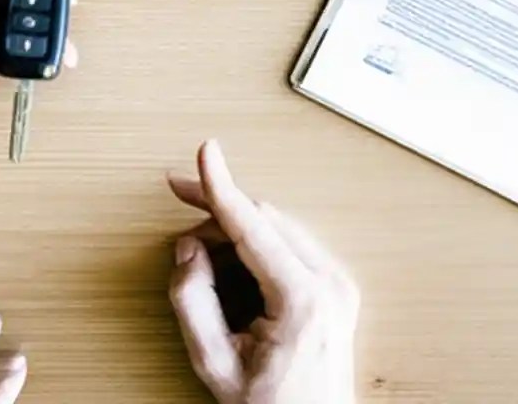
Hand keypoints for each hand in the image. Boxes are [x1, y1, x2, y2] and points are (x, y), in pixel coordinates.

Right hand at [167, 141, 360, 403]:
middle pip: (264, 220)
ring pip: (276, 228)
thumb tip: (188, 250)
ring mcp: (338, 283)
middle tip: (179, 225)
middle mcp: (329, 283)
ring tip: (202, 261)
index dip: (221, 187)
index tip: (205, 153)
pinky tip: (233, 265)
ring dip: (235, 231)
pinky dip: (255, 245)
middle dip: (217, 215)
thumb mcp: (215, 364)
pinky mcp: (336, 286)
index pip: (253, 226)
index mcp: (303, 300)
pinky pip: (289, 244)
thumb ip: (192, 302)